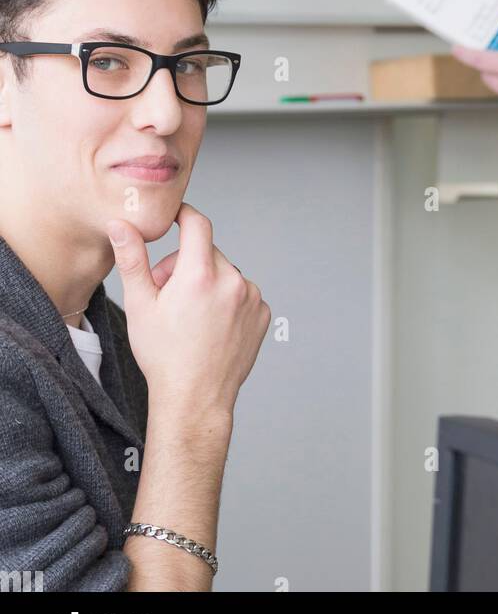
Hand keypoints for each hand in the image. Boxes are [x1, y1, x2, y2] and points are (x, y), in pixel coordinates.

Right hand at [107, 203, 270, 416]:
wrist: (194, 399)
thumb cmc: (163, 356)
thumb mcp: (139, 306)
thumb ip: (132, 259)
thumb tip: (120, 225)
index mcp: (199, 275)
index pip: (197, 224)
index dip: (184, 215)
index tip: (175, 217)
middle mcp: (231, 281)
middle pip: (207, 253)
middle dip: (186, 264)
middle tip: (167, 294)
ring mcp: (251, 298)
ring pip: (225, 274)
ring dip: (209, 283)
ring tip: (191, 316)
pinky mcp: (262, 314)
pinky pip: (242, 294)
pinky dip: (228, 301)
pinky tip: (212, 325)